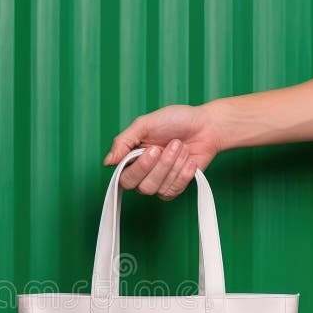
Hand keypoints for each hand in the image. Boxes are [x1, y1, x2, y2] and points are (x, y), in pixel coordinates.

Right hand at [103, 104, 222, 199]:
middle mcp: (142, 174)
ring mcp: (158, 183)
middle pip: (141, 187)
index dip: (140, 167)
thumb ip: (123, 142)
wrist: (205, 127)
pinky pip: (173, 191)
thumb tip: (107, 162)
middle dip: (161, 166)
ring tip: (182, 147)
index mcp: (131, 158)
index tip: (154, 149)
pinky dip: (184, 174)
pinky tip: (189, 160)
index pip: (124, 178)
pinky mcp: (173, 188)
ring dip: (174, 165)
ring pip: (158, 188)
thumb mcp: (145, 124)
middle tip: (173, 145)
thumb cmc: (175, 121)